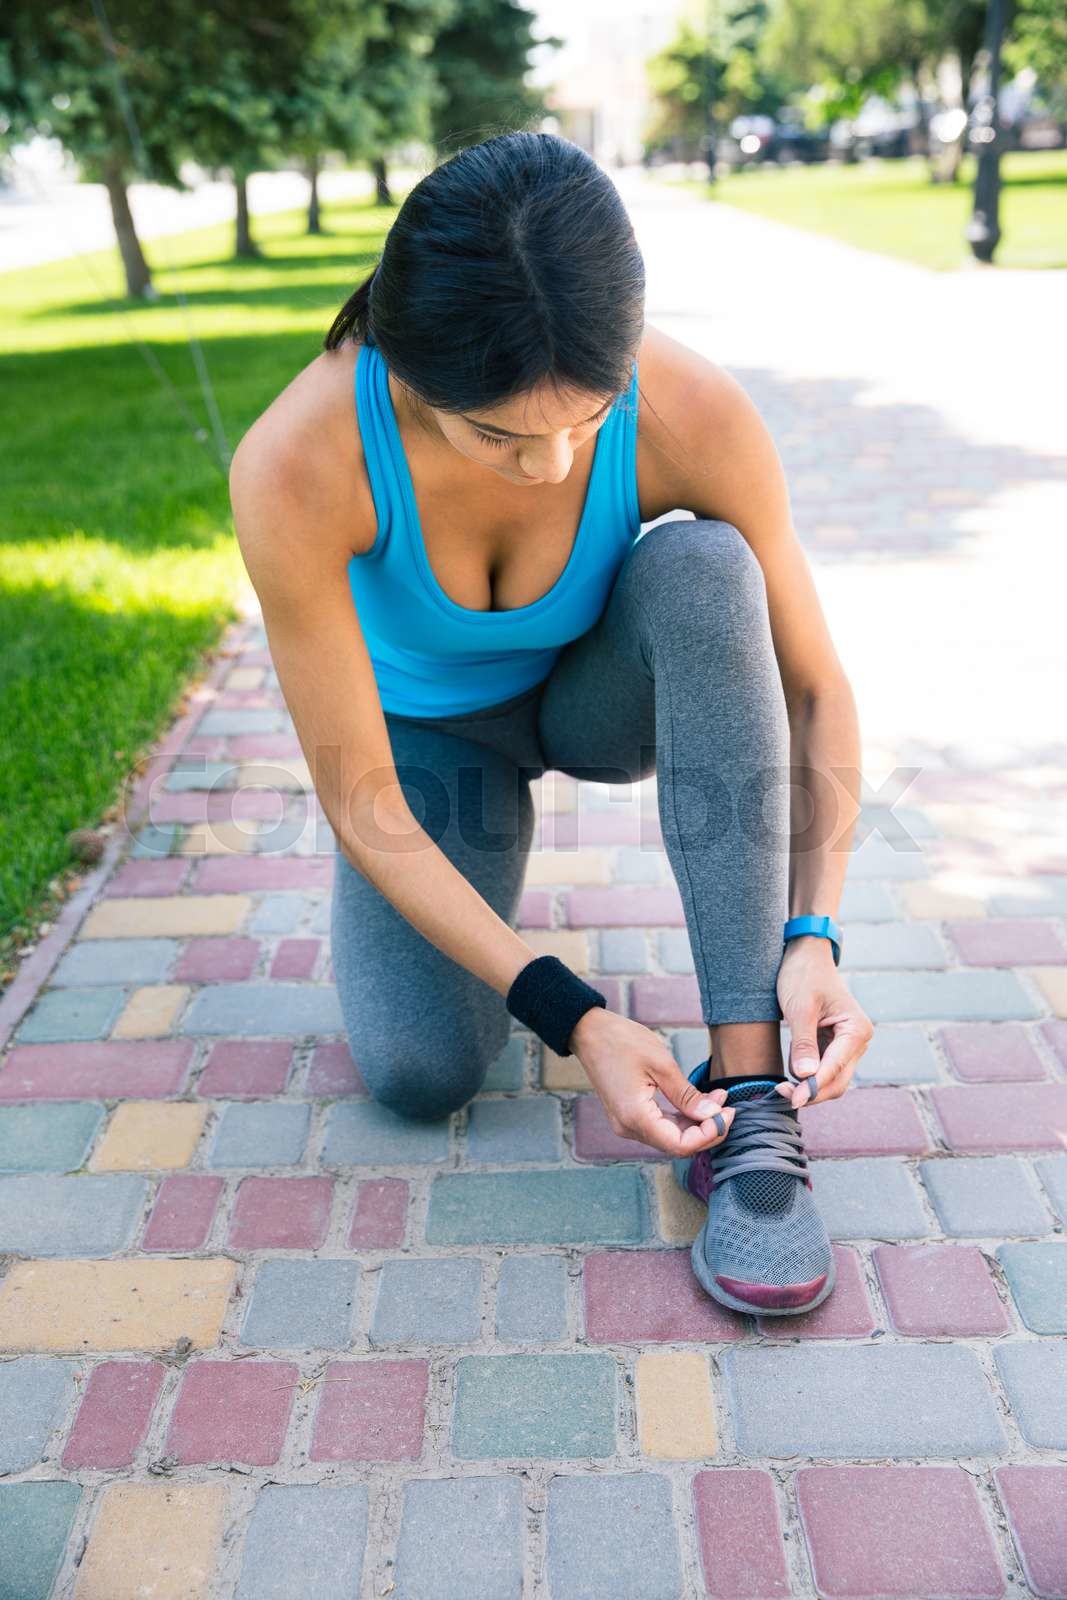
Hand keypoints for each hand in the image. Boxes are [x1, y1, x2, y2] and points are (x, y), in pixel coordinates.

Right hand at [568, 1008, 736, 1157]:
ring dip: (696, 1123)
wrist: (588, 1032)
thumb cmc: (621, 1041)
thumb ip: (687, 1095)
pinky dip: (682, 1117)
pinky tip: (699, 1101)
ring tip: (717, 1098)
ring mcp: (627, 1123)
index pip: (680, 1145)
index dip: (709, 1134)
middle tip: (727, 1106)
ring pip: (670, 1136)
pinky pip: (661, 1125)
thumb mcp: (661, 1064)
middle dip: (706, 1129)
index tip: (727, 1113)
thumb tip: (712, 1115)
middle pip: (677, 1145)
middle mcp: (629, 1127)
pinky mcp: (629, 1115)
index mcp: (635, 1117)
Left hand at [774, 936, 873, 1107]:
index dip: (814, 1087)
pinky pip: (823, 1070)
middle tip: (781, 1094)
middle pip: (837, 1081)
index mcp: (856, 1029)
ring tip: (780, 1086)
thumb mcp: (800, 1008)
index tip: (792, 1099)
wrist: (805, 956)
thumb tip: (805, 1076)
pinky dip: (807, 1077)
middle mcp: (858, 1041)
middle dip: (811, 1092)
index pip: (836, 1068)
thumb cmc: (804, 975)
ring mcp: (848, 1046)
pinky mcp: (834, 1047)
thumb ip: (803, 1043)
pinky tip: (790, 1072)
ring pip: (831, 1080)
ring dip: (808, 1087)